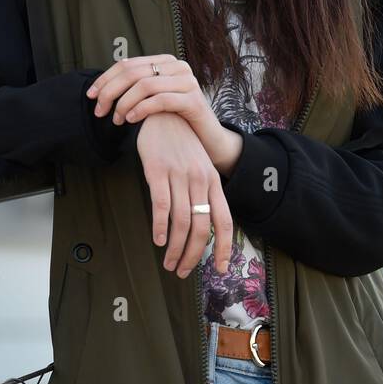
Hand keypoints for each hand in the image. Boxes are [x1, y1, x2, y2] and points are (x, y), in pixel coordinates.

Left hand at [87, 55, 223, 151]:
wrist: (207, 139)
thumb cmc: (176, 119)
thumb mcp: (155, 99)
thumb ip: (137, 87)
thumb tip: (104, 86)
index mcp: (166, 62)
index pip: (127, 64)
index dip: (105, 79)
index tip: (90, 96)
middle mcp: (178, 67)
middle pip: (133, 73)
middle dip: (110, 92)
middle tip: (99, 111)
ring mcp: (188, 82)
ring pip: (144, 85)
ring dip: (124, 103)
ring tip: (117, 120)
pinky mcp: (193, 100)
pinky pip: (160, 100)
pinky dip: (141, 109)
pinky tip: (131, 120)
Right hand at [135, 111, 233, 276]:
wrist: (165, 112)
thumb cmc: (181, 144)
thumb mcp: (200, 167)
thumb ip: (202, 193)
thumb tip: (201, 227)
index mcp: (213, 181)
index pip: (224, 220)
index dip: (225, 247)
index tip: (222, 270)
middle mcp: (200, 180)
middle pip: (202, 227)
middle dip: (194, 255)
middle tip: (182, 271)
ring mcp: (180, 175)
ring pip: (182, 221)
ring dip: (175, 248)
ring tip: (168, 263)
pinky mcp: (158, 171)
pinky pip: (161, 204)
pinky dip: (160, 226)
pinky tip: (158, 240)